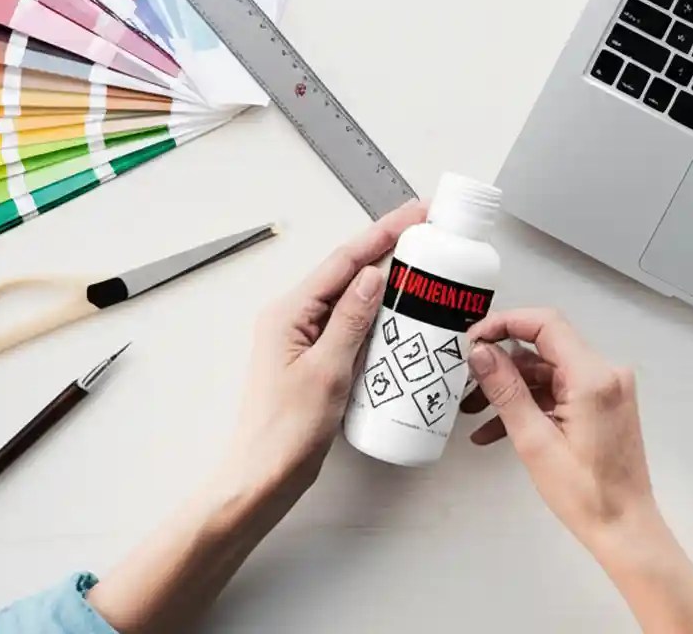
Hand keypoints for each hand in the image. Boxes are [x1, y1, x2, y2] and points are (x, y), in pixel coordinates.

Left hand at [224, 202, 427, 500]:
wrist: (264, 478)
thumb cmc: (284, 433)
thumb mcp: (326, 371)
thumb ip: (350, 321)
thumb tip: (372, 276)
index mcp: (288, 313)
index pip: (343, 261)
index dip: (382, 233)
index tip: (415, 215)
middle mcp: (292, 319)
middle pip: (348, 272)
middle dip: (388, 250)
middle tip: (429, 236)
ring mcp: (304, 339)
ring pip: (352, 299)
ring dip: (387, 283)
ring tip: (424, 269)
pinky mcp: (315, 359)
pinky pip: (352, 326)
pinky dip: (379, 317)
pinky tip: (403, 318)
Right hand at [462, 308, 654, 549]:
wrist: (624, 527)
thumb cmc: (586, 494)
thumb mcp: (534, 441)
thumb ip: (506, 390)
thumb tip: (480, 353)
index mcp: (594, 377)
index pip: (546, 324)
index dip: (505, 323)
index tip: (473, 340)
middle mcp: (606, 373)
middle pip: (544, 347)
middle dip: (501, 362)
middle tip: (466, 380)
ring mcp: (606, 388)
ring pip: (547, 370)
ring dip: (511, 387)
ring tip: (473, 411)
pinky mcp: (602, 403)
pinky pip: (559, 390)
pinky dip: (530, 403)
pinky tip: (495, 429)